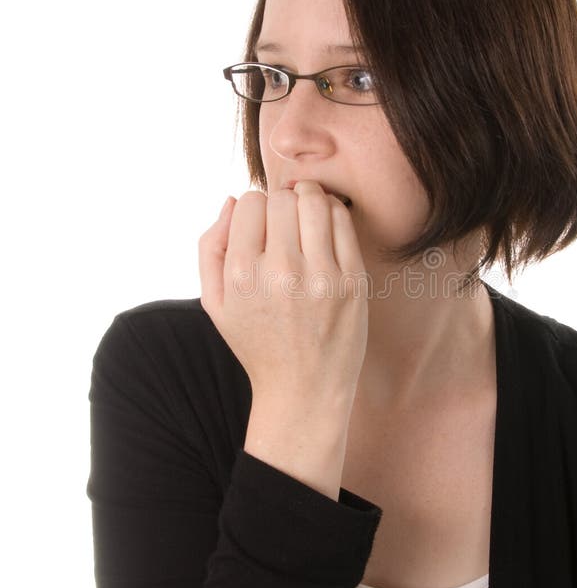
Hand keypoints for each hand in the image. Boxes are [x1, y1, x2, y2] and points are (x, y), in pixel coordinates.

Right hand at [198, 181, 368, 405]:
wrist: (304, 389)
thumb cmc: (257, 343)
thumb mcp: (215, 303)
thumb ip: (211, 247)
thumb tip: (232, 200)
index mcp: (242, 274)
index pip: (250, 202)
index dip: (255, 208)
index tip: (261, 226)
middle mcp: (281, 272)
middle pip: (282, 198)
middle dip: (281, 201)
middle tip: (284, 220)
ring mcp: (321, 276)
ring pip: (315, 201)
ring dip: (308, 198)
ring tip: (305, 214)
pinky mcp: (353, 281)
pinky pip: (343, 221)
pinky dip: (332, 213)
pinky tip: (325, 227)